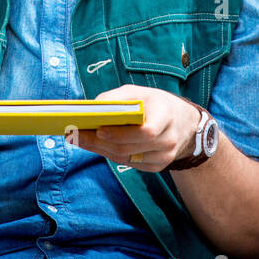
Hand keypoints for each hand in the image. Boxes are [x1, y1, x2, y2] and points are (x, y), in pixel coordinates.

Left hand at [66, 84, 200, 172]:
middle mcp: (169, 139)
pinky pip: (129, 163)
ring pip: (126, 158)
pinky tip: (95, 146)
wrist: (184, 123)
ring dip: (100, 150)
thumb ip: (116, 98)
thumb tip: (91, 110)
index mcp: (167, 116)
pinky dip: (110, 154)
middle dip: (100, 142)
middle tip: (75, 135)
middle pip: (130, 147)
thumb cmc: (155, 103)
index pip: (146, 131)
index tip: (98, 129)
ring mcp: (165, 156)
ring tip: (78, 140)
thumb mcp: (139, 92)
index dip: (121, 133)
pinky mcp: (158, 166)